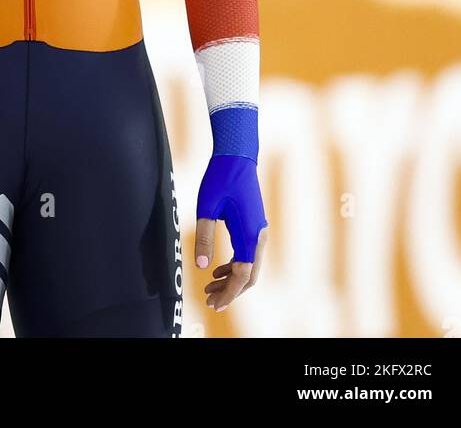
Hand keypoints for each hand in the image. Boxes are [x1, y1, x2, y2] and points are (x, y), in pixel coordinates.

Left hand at [195, 152, 267, 311]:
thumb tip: (202, 266)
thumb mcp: (206, 208)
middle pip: (248, 276)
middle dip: (230, 291)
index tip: (214, 305)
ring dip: (231, 279)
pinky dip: (234, 265)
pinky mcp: (254, 225)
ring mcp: (258, 231)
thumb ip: (204, 237)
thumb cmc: (220, 179)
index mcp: (249, 234)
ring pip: (249, 266)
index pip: (242, 275)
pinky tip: (218, 269)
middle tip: (209, 299)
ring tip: (210, 287)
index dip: (229, 293)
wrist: (237, 156)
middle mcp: (258, 236)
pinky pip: (247, 254)